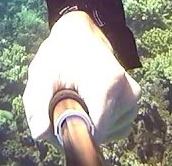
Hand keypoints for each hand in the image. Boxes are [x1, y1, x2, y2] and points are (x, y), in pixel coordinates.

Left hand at [23, 10, 140, 144]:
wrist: (81, 35)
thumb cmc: (59, 55)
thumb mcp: (41, 76)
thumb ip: (37, 106)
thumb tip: (41, 135)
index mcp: (107, 85)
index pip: (95, 133)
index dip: (73, 136)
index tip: (58, 124)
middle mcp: (127, 92)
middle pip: (101, 134)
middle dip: (79, 129)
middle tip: (62, 107)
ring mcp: (133, 97)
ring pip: (110, 133)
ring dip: (90, 126)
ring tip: (76, 101)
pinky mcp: (133, 100)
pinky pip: (118, 127)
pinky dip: (101, 123)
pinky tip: (89, 104)